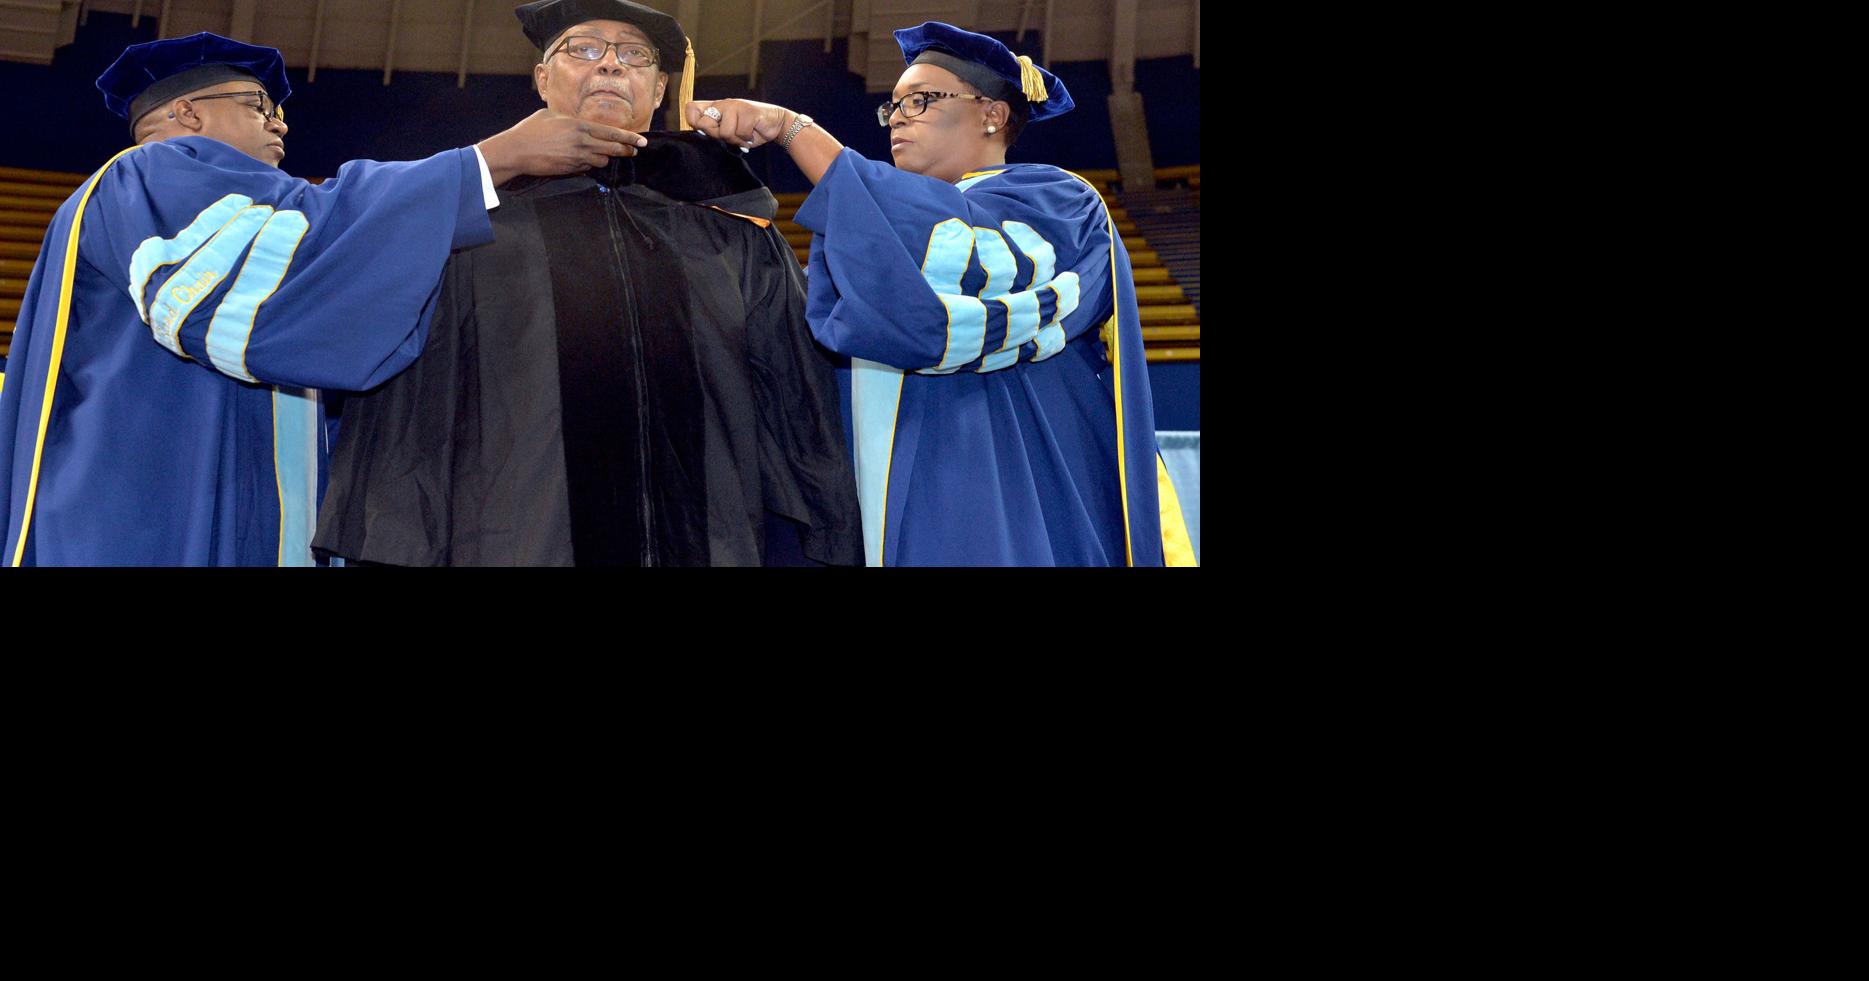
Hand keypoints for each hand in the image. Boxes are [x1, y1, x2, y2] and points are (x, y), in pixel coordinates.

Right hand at [476, 109, 646, 183]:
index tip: (642, 141)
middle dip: (626, 151)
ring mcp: (578, 158)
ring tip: (606, 155)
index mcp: (580, 126)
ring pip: (603, 161)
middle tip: (634, 151)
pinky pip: (588, 168)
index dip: (629, 138)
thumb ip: (571, 120)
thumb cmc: (531, 129)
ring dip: (606, 159)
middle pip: (613, 150)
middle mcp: (582, 143)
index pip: (612, 133)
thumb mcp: (552, 116)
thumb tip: (580, 124)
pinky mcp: (571, 170)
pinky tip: (588, 161)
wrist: (517, 151)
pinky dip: (591, 165)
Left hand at [685, 99, 792, 149]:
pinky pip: (740, 132)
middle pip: (704, 124)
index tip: (703, 130)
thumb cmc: (749, 130)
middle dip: (718, 136)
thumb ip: (715, 131)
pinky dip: (747, 139)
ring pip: (724, 132)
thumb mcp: (729, 131)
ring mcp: (735, 106)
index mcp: (715, 107)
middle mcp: (722, 104)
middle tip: (731, 136)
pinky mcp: (747, 111)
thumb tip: (700, 131)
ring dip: (736, 139)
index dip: (693, 121)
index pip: (691, 108)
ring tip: (744, 135)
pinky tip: (752, 133)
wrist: (775, 124)